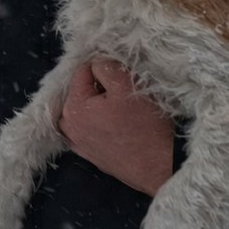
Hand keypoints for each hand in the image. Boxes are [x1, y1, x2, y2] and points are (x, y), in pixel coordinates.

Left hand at [57, 60, 173, 196]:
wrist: (160, 166)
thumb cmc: (144, 124)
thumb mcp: (127, 85)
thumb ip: (106, 67)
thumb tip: (96, 61)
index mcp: (73, 107)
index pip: (82, 71)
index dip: (103, 68)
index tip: (122, 75)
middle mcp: (69, 126)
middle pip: (80, 91)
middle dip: (98, 87)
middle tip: (122, 92)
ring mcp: (78, 143)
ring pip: (83, 110)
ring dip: (96, 104)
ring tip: (119, 108)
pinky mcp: (90, 155)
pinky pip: (88, 128)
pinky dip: (96, 122)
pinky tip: (114, 124)